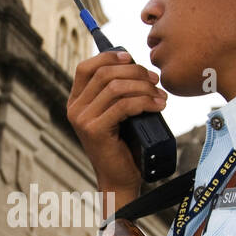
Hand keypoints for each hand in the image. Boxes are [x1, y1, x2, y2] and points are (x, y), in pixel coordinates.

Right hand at [67, 51, 165, 201]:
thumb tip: (134, 64)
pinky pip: (123, 106)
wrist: (120, 179)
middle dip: (134, 71)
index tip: (131, 57)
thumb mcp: (116, 113)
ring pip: (115, 88)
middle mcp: (75, 109)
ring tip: (160, 95)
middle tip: (155, 79)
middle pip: (104, 74)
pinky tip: (158, 106)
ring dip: (143, 87)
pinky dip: (145, 102)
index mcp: (76, 101)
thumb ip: (116, 92)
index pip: (86, 67)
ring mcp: (82, 120)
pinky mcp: (95, 130)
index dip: (109, 57)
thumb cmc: (124, 145)